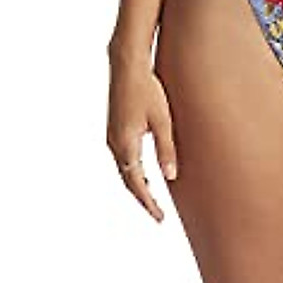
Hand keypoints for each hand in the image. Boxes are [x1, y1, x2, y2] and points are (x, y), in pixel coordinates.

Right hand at [106, 53, 177, 222]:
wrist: (127, 65)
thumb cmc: (148, 89)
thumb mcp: (163, 120)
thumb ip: (166, 149)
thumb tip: (170, 176)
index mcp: (126, 145)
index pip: (137, 184)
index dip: (148, 203)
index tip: (160, 218)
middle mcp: (114, 144)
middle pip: (128, 180)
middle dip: (142, 198)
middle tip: (158, 214)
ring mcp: (111, 136)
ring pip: (123, 170)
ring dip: (136, 184)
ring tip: (153, 197)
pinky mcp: (114, 128)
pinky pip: (122, 158)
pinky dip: (132, 170)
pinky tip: (143, 171)